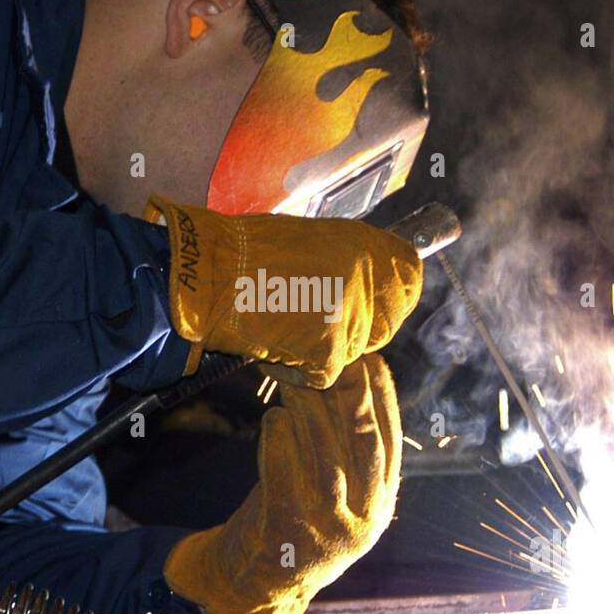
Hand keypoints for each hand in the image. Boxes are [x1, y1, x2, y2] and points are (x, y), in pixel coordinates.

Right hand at [147, 195, 421, 388]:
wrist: (205, 273)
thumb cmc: (240, 253)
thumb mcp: (304, 239)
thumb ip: (339, 260)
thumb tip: (355, 281)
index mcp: (363, 242)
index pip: (407, 274)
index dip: (392, 294)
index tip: (378, 303)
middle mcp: (365, 276)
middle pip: (379, 324)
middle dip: (349, 330)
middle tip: (306, 319)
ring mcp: (349, 315)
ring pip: (348, 352)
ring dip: (317, 350)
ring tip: (279, 326)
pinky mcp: (328, 351)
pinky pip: (319, 374)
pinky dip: (293, 369)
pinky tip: (268, 344)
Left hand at [163, 353, 401, 613]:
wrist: (260, 584)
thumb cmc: (298, 522)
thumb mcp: (337, 493)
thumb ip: (347, 450)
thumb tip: (350, 381)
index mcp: (380, 508)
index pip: (391, 447)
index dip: (385, 401)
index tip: (374, 363)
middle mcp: (361, 523)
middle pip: (365, 451)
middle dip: (356, 400)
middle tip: (343, 362)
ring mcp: (325, 532)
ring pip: (326, 462)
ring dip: (312, 415)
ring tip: (299, 384)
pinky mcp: (286, 533)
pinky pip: (284, 478)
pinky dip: (279, 442)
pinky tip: (274, 417)